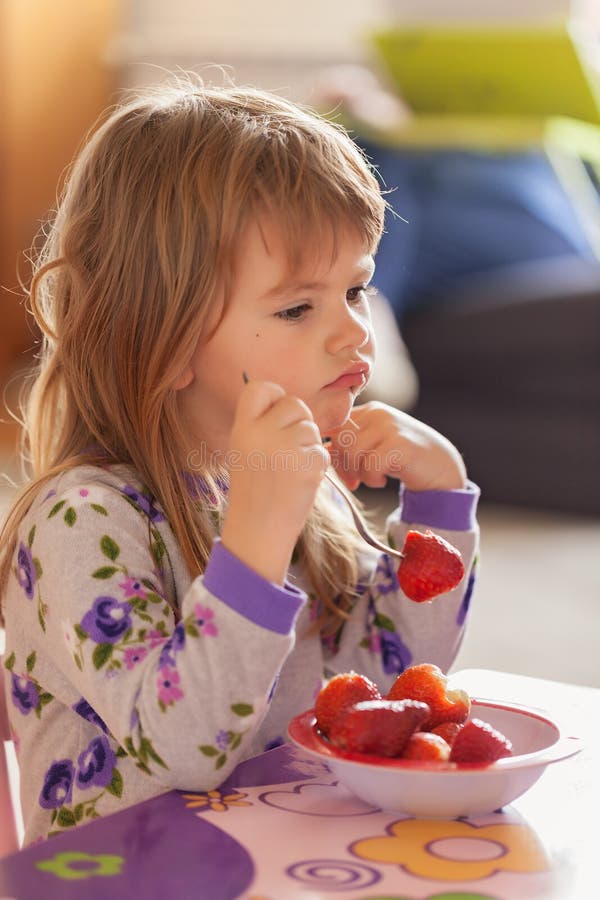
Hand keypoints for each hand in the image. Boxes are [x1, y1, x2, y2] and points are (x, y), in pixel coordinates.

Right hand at [221, 380, 328, 583]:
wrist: (258, 530)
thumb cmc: (254, 490)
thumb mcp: (244, 450)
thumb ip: (262, 425)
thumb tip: (290, 404)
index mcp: (242, 428)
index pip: (260, 387)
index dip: (274, 395)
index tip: (276, 412)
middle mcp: (262, 433)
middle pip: (295, 403)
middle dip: (298, 422)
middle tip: (288, 449)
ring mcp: (287, 448)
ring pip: (312, 428)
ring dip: (308, 446)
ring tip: (290, 470)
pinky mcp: (309, 463)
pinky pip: (322, 452)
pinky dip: (316, 466)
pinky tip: (299, 483)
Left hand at [328, 401, 466, 491]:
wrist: (441, 468)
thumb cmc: (403, 459)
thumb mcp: (374, 447)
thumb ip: (350, 445)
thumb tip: (322, 452)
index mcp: (368, 411)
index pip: (333, 427)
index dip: (332, 452)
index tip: (344, 471)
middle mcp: (378, 413)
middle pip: (339, 439)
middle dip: (342, 465)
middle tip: (355, 481)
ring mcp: (390, 426)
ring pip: (352, 451)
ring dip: (358, 473)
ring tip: (371, 479)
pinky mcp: (400, 443)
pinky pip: (370, 464)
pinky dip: (372, 478)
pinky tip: (382, 481)